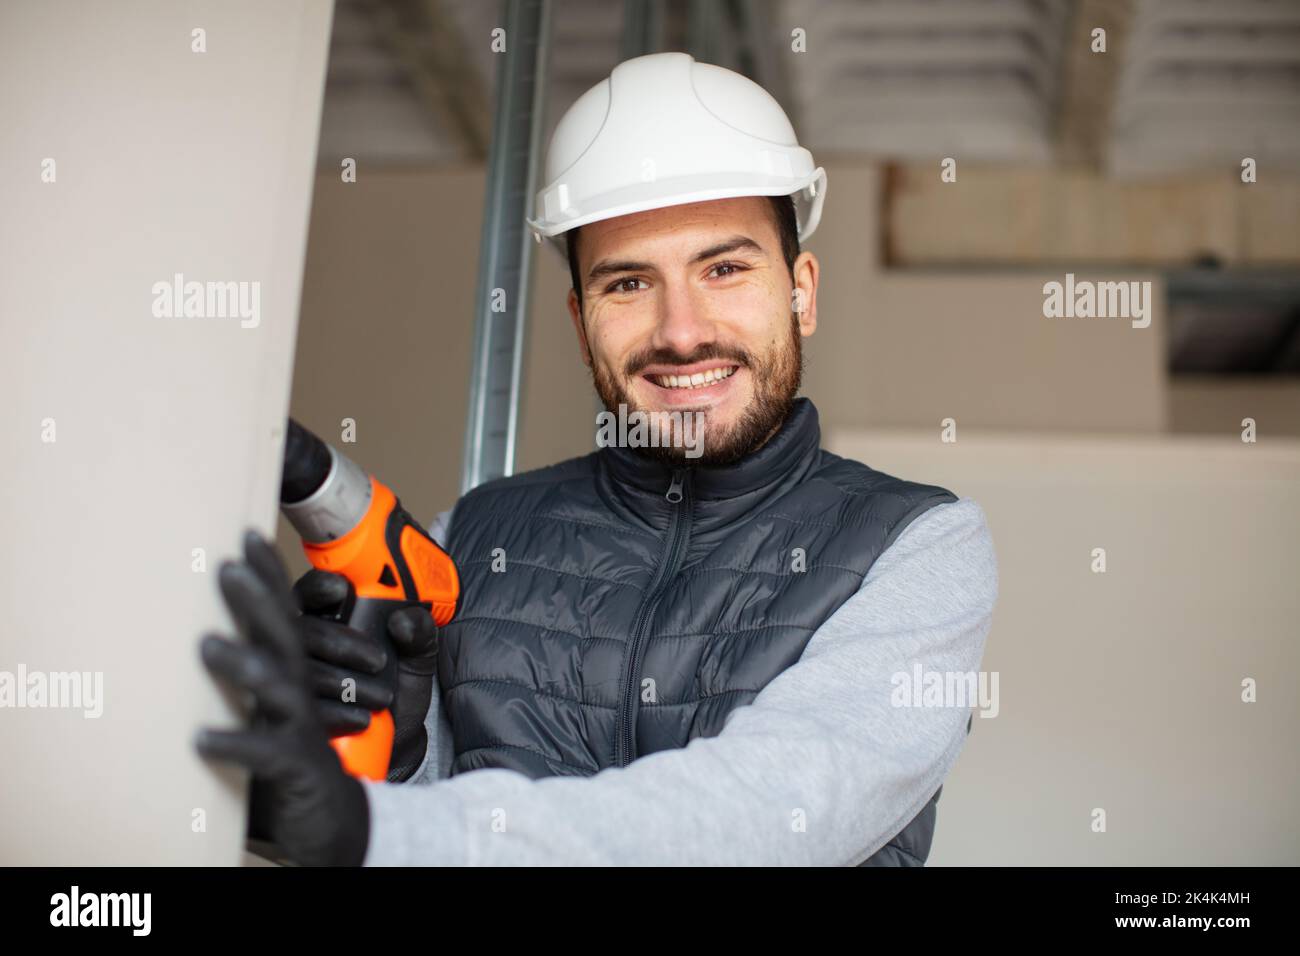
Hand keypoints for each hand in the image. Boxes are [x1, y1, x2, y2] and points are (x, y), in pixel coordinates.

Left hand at [195, 530, 368, 866]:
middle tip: (227, 569)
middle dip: (258, 599)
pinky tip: (201, 738)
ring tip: (206, 645)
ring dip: (245, 664)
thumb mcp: (270, 715)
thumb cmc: (294, 765)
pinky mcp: (298, 766)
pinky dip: (236, 743)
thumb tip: (198, 641)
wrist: (339, 824)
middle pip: (284, 636)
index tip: (246, 536)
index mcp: (293, 675)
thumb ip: (247, 686)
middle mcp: (301, 693)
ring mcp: (302, 727)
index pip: (284, 615)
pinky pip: (265, 751)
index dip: (269, 575)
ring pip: (278, 687)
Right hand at [294, 569, 439, 782]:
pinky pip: (296, 709)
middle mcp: (300, 645)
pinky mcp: (283, 717)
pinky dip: (334, 714)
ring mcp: (287, 680)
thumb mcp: (415, 659)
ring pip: (300, 669)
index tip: (341, 590)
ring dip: (343, 681)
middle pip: (302, 629)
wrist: (395, 746)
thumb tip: (406, 620)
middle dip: (341, 641)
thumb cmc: (396, 692)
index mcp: (328, 620)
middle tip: (378, 661)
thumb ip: (419, 632)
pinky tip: (361, 720)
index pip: (310, 592)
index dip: (319, 586)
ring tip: (381, 697)